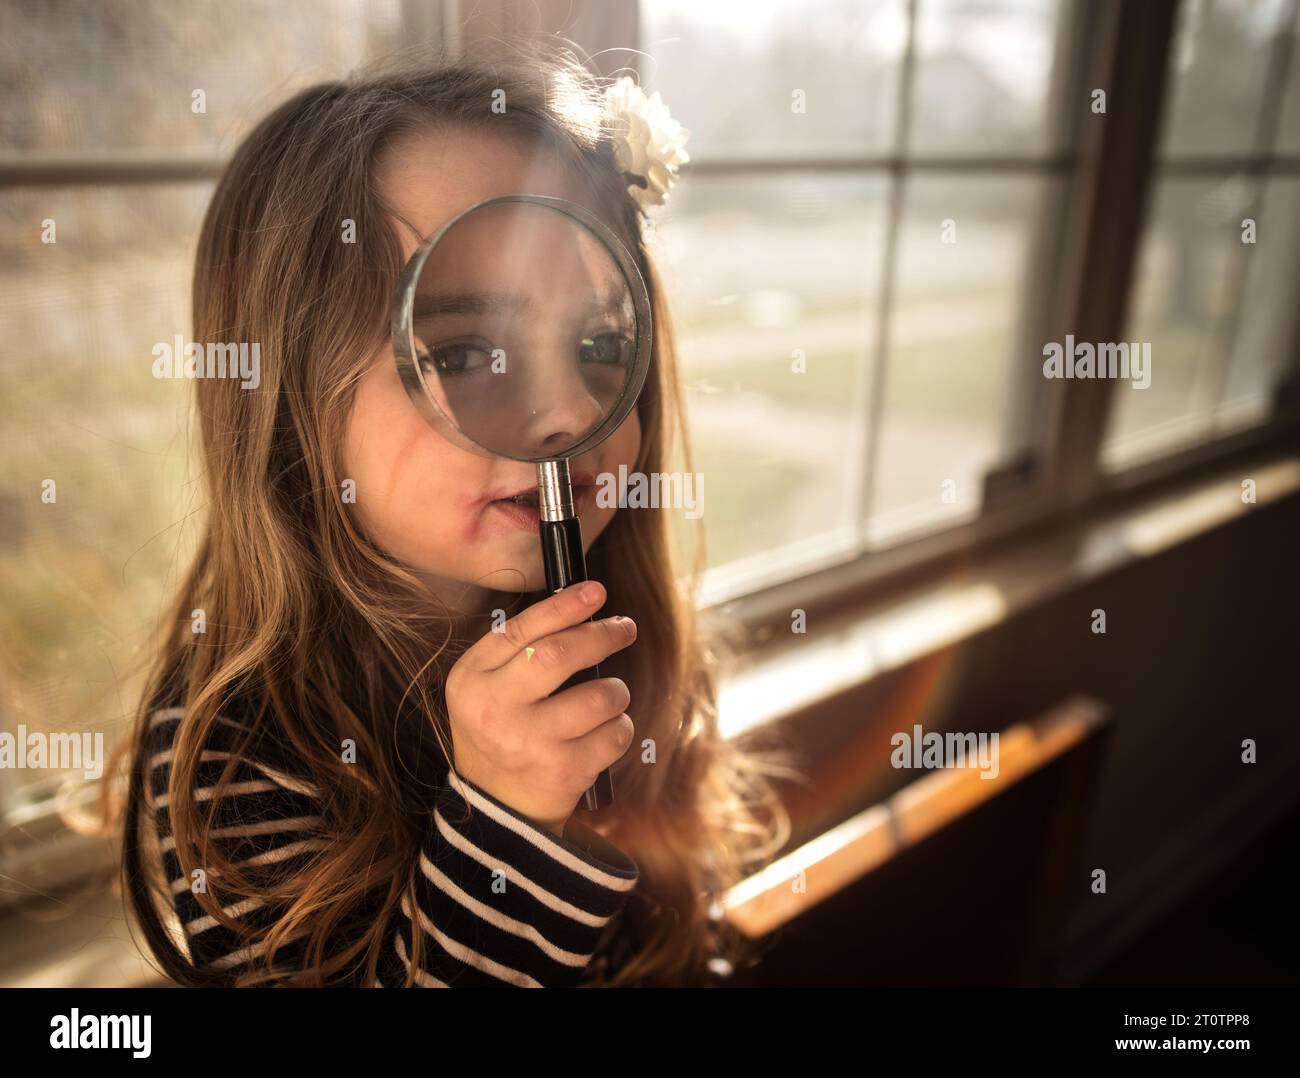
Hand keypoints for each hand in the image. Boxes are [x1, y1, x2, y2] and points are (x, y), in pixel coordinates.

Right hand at [445, 581, 636, 834]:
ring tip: (610, 696)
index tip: (596, 590)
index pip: (523, 629)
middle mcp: (494, 710)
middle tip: (624, 628)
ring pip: (600, 696)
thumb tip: (583, 608)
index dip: (565, 604)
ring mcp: (529, 743)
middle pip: (560, 654)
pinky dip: (621, 727)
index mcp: (472, 679)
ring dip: (617, 691)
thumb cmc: (503, 731)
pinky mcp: (563, 772)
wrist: (497, 807)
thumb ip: (522, 650)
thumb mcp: (490, 687)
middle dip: (602, 635)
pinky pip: (616, 734)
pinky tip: (605, 732)